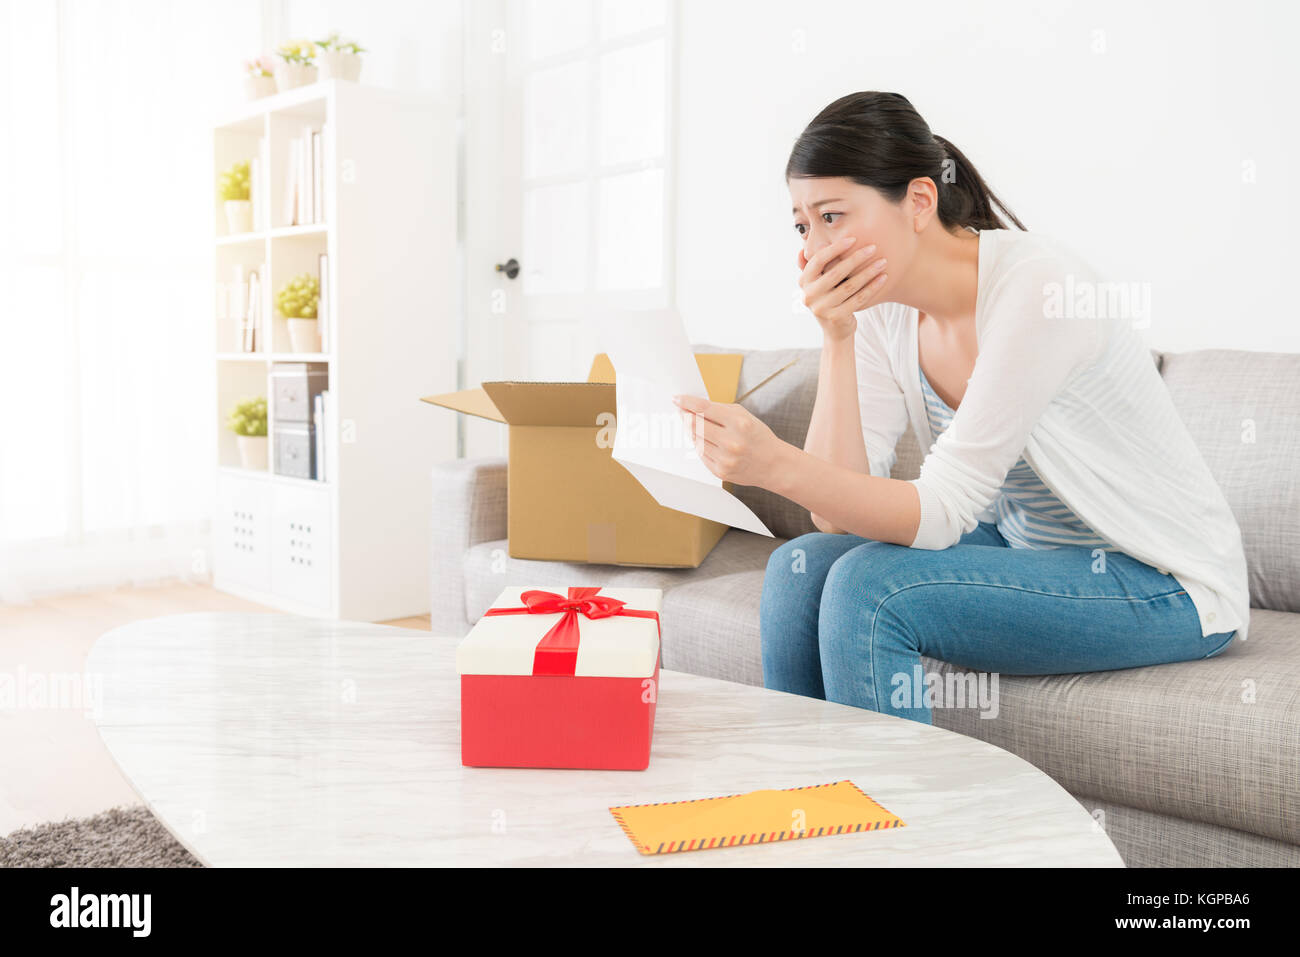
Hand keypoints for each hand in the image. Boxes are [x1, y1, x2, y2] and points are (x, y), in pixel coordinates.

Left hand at [670, 393, 787, 487]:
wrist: (773, 464)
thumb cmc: (757, 437)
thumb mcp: (744, 416)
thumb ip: (719, 409)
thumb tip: (693, 406)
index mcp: (739, 423)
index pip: (704, 408)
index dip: (687, 402)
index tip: (677, 399)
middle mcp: (731, 442)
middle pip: (695, 425)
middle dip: (685, 416)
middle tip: (682, 411)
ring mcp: (725, 459)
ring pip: (696, 440)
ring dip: (693, 432)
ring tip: (701, 428)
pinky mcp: (720, 471)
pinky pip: (701, 454)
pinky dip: (701, 445)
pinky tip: (709, 442)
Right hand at [797, 235, 888, 340]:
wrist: (835, 330)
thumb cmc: (829, 298)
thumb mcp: (817, 283)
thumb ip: (812, 266)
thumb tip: (803, 247)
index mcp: (803, 282)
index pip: (818, 260)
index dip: (835, 248)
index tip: (853, 239)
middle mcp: (809, 295)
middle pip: (836, 272)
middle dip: (856, 258)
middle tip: (873, 248)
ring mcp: (822, 308)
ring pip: (850, 285)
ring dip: (868, 272)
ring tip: (882, 262)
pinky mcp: (836, 317)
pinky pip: (858, 299)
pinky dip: (872, 287)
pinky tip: (883, 278)